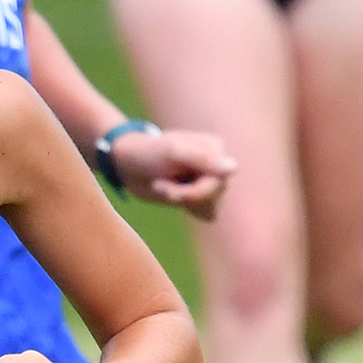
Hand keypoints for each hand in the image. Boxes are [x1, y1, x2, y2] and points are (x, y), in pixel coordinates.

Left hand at [110, 128, 237, 220]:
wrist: (128, 165)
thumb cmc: (148, 153)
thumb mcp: (171, 152)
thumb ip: (202, 159)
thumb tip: (234, 168)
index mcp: (216, 148)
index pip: (218, 181)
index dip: (192, 191)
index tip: (161, 185)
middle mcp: (217, 164)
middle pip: (214, 195)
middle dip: (184, 195)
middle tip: (159, 185)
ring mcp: (211, 180)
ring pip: (211, 207)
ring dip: (183, 202)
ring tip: (164, 187)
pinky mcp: (203, 195)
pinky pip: (208, 214)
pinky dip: (188, 208)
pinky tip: (173, 195)